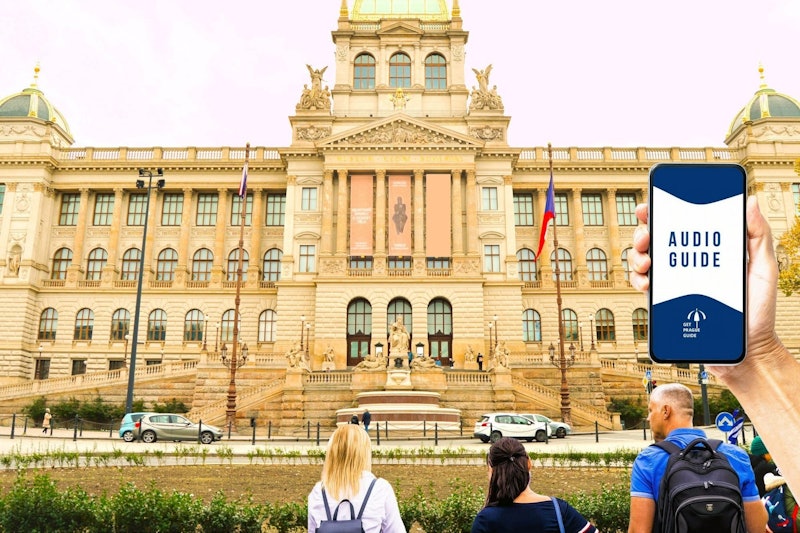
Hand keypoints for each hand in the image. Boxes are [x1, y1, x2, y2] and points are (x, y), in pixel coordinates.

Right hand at [630, 196, 784, 377]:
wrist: (746, 350)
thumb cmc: (759, 310)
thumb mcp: (764, 268)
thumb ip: (758, 235)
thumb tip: (750, 201)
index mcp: (706, 249)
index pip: (680, 223)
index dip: (660, 211)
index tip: (649, 207)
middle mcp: (686, 263)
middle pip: (655, 239)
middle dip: (642, 232)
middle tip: (646, 237)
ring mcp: (674, 282)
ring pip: (642, 260)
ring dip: (636, 256)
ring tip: (646, 263)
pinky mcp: (665, 302)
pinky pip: (642, 286)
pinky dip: (636, 280)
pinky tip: (647, 283)